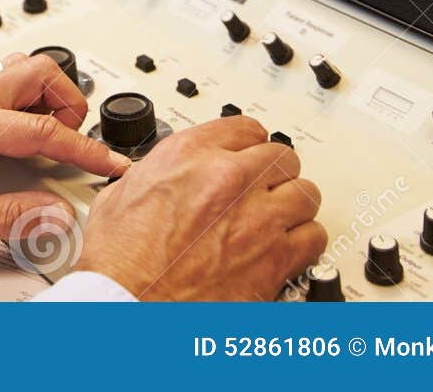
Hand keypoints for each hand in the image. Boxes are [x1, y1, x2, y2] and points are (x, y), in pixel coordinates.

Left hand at [0, 54, 130, 255]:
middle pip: (37, 70)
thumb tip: (55, 214)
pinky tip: (31, 129)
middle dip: (71, 99)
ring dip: (50, 91)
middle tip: (79, 138)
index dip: (84, 149)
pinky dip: (30, 97)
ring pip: (21, 67)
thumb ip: (7, 217)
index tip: (110, 164)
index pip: (42, 130)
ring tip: (59, 132)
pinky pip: (6, 83)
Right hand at [75, 116, 325, 300]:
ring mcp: (257, 219)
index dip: (247, 144)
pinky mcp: (275, 260)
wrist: (128, 303)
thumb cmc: (119, 259)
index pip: (245, 128)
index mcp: (189, 155)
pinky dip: (304, 241)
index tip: (248, 154)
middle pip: (281, 157)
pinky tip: (289, 247)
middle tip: (264, 187)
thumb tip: (158, 177)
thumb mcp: (121, 195)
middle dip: (273, 172)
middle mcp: (229, 180)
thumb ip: (152, 176)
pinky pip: (313, 237)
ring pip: (305, 194)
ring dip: (293, 204)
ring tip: (281, 216)